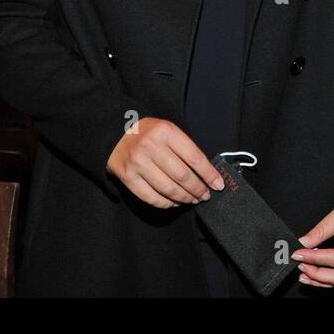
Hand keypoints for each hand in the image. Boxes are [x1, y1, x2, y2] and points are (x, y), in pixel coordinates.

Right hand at [106, 117, 223, 207]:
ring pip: (168, 189)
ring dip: (184, 198)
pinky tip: (174, 202)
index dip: (209, 174)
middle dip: (198, 189)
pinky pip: (151, 197)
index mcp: (166, 131)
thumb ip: (184, 147)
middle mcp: (151, 146)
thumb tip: (206, 172)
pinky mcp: (128, 177)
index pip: (194, 157)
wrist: (115, 134)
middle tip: (205, 195)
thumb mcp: (167, 130)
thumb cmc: (148, 133)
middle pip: (182, 176)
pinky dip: (166, 203)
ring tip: (192, 199)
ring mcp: (138, 163)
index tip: (218, 184)